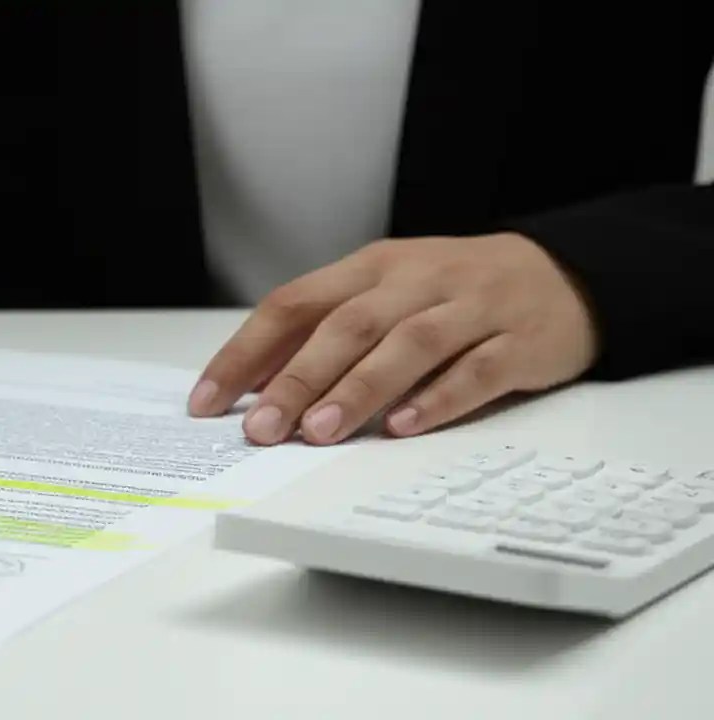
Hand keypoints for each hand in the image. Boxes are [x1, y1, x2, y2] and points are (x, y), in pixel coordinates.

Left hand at [189, 233, 597, 444]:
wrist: (562, 274)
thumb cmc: (452, 293)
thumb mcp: (385, 295)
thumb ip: (325, 333)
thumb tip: (258, 386)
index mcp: (371, 269)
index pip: (293, 304)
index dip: (246, 353)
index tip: (209, 401)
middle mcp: (416, 281)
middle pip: (348, 326)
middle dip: (299, 378)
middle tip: (264, 427)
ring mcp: (470, 307)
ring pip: (409, 344)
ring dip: (360, 389)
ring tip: (321, 432)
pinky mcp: (518, 341)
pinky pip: (476, 370)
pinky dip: (439, 399)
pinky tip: (405, 427)